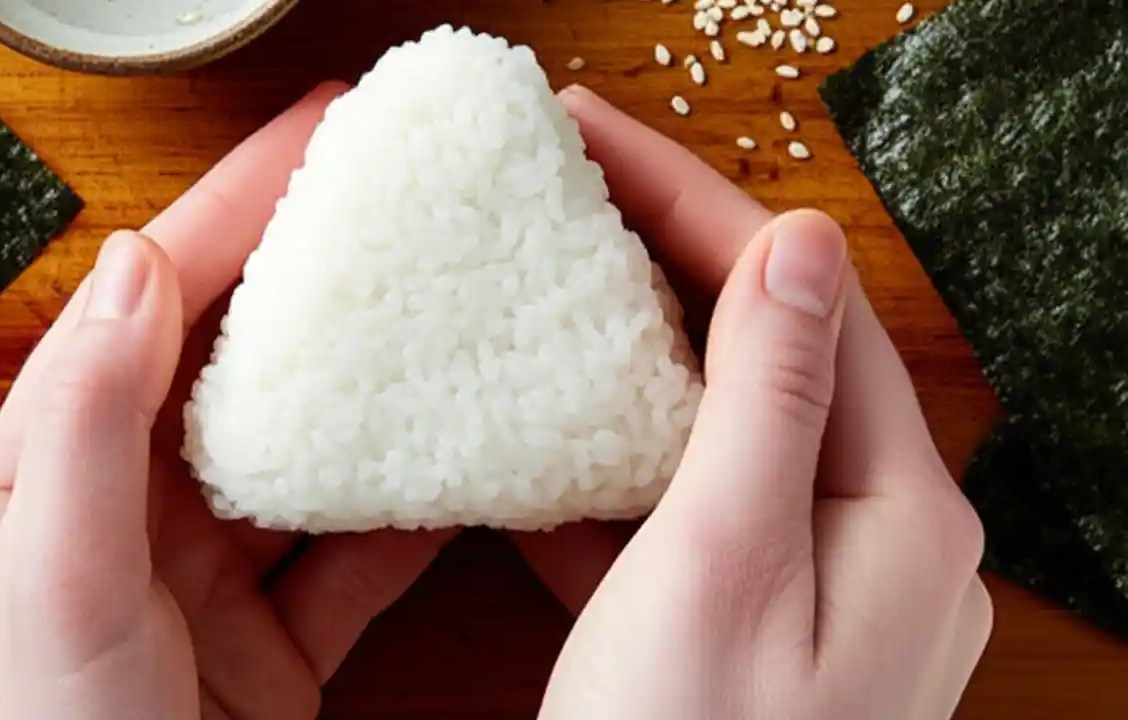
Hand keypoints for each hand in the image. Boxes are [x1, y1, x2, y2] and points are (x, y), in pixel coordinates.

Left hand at [0, 83, 448, 719]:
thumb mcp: (46, 592)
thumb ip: (86, 432)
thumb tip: (141, 269)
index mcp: (51, 475)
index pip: (153, 304)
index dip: (239, 206)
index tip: (325, 134)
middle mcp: (128, 512)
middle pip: (241, 361)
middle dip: (321, 279)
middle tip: (407, 210)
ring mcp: (205, 579)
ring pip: (308, 452)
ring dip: (376, 389)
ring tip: (452, 317)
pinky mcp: (270, 645)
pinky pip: (352, 555)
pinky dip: (409, 513)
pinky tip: (468, 470)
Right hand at [522, 87, 992, 718]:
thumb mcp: (726, 567)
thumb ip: (770, 403)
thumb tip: (802, 242)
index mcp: (895, 506)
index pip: (793, 299)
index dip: (689, 200)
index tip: (588, 136)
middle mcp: (878, 533)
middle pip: (767, 351)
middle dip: (663, 260)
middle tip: (562, 193)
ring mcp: (818, 580)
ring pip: (722, 426)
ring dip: (637, 355)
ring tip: (547, 286)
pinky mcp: (756, 620)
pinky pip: (691, 508)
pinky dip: (625, 465)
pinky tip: (552, 442)